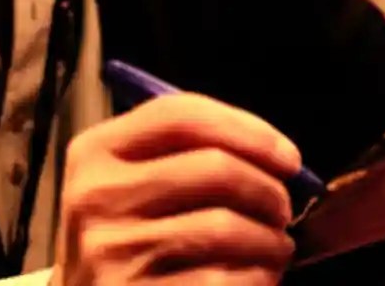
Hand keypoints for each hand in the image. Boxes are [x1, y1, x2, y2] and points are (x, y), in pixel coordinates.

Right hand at [52, 94, 300, 284]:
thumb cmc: (125, 235)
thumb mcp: (130, 180)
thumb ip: (186, 153)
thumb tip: (275, 155)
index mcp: (96, 152)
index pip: (181, 115)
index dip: (248, 130)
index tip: (287, 156)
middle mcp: (97, 196)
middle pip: (213, 168)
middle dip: (268, 189)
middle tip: (283, 209)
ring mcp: (112, 251)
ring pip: (224, 227)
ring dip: (270, 240)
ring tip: (276, 247)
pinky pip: (221, 280)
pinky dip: (256, 278)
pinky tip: (257, 277)